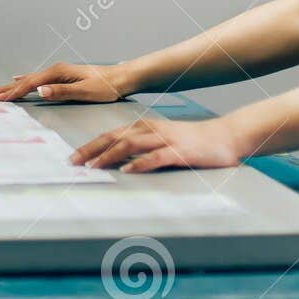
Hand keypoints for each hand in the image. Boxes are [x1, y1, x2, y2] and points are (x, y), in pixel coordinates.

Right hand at [0, 61, 135, 102]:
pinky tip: (20, 81)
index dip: (14, 92)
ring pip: (30, 80)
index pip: (31, 84)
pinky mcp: (62, 77)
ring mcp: (58, 72)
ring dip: (13, 87)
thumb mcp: (85, 91)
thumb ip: (62, 91)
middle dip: (7, 89)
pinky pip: (37, 80)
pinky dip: (25, 83)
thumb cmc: (106, 87)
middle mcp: (56, 70)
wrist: (121, 78)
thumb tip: (40, 90)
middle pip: (26, 81)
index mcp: (58, 72)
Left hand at [69, 115, 243, 171]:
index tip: (74, 157)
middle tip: (73, 162)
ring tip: (93, 166)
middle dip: (91, 150)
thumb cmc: (192, 141)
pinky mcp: (178, 151)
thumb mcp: (163, 140)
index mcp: (145, 127)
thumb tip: (119, 161)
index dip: (90, 145)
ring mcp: (164, 140)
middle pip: (114, 137)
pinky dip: (139, 163)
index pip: (111, 135)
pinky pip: (155, 157)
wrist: (224, 136)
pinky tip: (127, 170)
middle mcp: (151, 130)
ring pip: (130, 144)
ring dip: (109, 155)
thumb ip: (142, 148)